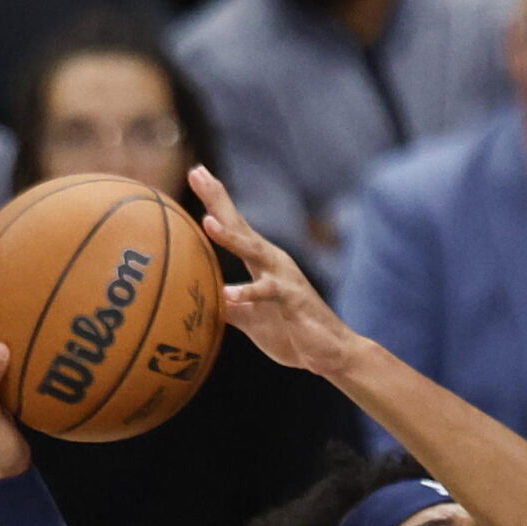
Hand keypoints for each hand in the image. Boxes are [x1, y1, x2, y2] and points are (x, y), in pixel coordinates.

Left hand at [198, 169, 362, 378]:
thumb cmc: (290, 332)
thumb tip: (197, 300)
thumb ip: (226, 304)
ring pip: (254, 252)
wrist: (329, 352)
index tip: (196, 173)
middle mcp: (273, 262)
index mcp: (261, 263)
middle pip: (241, 225)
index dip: (215, 201)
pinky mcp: (293, 300)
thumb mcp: (249, 317)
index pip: (234, 226)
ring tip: (208, 221)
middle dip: (218, 199)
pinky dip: (248, 293)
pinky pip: (268, 294)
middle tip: (198, 173)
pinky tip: (228, 293)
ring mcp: (284, 278)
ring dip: (231, 237)